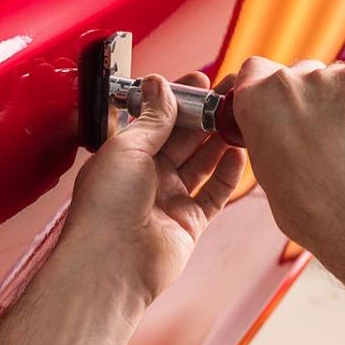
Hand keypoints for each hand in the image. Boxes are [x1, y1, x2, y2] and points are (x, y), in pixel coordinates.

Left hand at [67, 72, 246, 303]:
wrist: (111, 263)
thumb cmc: (106, 206)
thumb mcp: (128, 147)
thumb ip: (153, 118)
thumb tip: (160, 84)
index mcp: (125, 155)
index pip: (157, 119)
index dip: (179, 99)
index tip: (200, 81)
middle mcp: (146, 176)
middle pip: (182, 139)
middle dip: (205, 116)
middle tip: (229, 94)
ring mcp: (169, 199)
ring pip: (201, 163)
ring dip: (219, 141)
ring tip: (239, 118)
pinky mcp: (189, 222)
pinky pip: (213, 194)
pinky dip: (227, 175)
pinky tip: (238, 154)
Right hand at [232, 56, 344, 255]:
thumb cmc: (307, 205)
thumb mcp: (267, 172)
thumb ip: (270, 144)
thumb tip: (284, 146)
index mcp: (252, 103)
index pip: (253, 71)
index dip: (269, 82)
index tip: (283, 101)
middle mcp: (283, 83)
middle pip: (299, 71)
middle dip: (312, 93)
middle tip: (326, 126)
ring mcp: (322, 78)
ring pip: (335, 73)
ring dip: (344, 94)